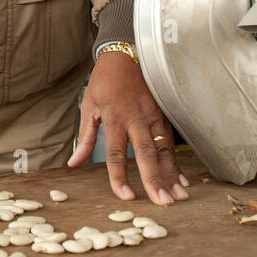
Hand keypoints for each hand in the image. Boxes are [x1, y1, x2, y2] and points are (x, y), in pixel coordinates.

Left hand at [68, 52, 189, 205]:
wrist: (125, 53)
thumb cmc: (104, 81)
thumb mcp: (88, 106)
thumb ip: (84, 138)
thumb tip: (73, 163)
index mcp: (114, 118)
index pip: (116, 154)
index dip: (120, 177)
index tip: (126, 197)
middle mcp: (136, 118)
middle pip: (146, 154)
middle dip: (155, 180)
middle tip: (163, 203)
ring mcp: (153, 115)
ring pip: (164, 149)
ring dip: (172, 174)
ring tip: (179, 196)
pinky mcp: (164, 113)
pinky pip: (171, 141)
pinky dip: (176, 161)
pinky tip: (182, 178)